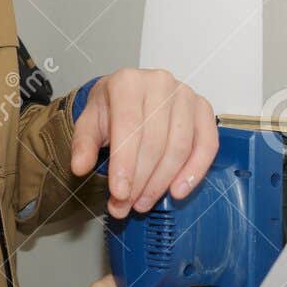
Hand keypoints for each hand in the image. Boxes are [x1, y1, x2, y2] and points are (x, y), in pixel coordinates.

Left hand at [70, 68, 218, 216]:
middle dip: (140, 180)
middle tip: (127, 205)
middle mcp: (160, 83)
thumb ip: (83, 144)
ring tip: (144, 202)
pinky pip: (207, 145)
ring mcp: (185, 95)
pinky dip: (194, 172)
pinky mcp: (204, 109)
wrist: (129, 93)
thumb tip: (79, 167)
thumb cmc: (111, 108)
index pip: (129, 127)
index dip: (125, 164)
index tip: (119, 193)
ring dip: (162, 182)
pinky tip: (177, 191)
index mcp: (128, 82)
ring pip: (179, 147)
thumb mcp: (89, 123)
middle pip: (155, 142)